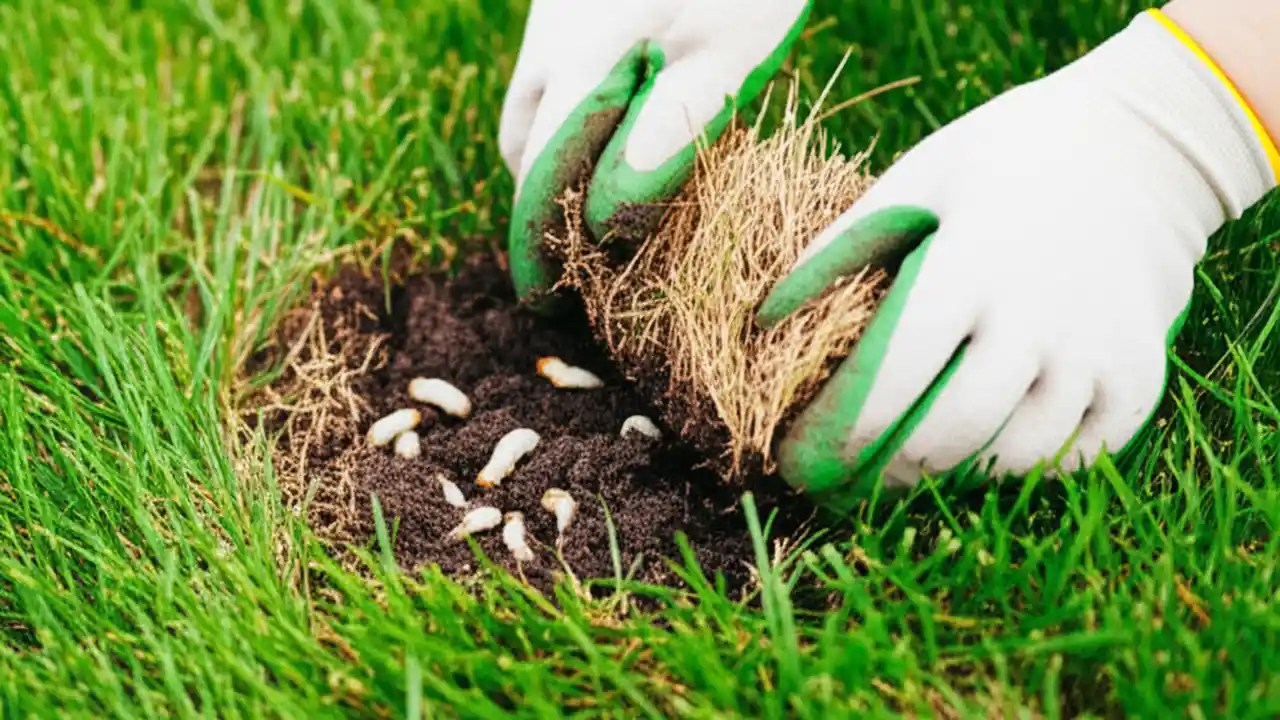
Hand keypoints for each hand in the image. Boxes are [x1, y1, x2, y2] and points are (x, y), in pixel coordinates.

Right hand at [499, 0, 810, 305]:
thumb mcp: (726, 57)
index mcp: (579, 60)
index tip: (552, 304)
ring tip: (600, 212)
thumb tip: (608, 223)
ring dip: (554, 165)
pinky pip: (556, 76)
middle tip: (583, 263)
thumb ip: (667, 141)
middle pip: (522, 147)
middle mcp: (548, 38)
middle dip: (542, 211)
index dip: (540, 248)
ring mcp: (554, 13)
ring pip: (533, 109)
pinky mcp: (573, 1)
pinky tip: (621, 137)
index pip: (539, 178)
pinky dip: (572, 121)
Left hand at [758, 10, 1278, 506]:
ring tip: (913, 465)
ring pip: (1015, 456)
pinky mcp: (1138, 375)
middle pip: (953, 430)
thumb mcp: (917, 178)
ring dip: (954, 473)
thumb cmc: (1004, 161)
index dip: (845, 428)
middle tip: (856, 474)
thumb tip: (765, 317)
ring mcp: (1097, 350)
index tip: (806, 456)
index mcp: (972, 263)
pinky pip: (1075, 456)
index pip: (896, 373)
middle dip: (891, 466)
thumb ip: (844, 245)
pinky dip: (1025, 467)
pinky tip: (986, 451)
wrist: (1138, 148)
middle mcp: (1039, 315)